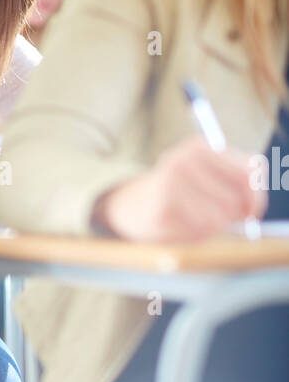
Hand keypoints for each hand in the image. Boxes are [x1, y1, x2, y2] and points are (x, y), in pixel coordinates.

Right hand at [93, 136, 265, 241]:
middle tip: (216, 218)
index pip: (248, 173)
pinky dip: (194, 235)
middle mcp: (183, 160)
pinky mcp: (160, 209)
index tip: (250, 213)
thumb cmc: (177, 191)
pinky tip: (178, 226)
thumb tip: (253, 208)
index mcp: (199, 146)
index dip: (255, 199)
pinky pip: (197, 231)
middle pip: (234, 200)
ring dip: (211, 227)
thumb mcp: (207, 174)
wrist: (127, 204)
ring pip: (218, 219)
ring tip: (193, 220)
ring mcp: (169, 183)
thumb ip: (239, 182)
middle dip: (231, 216)